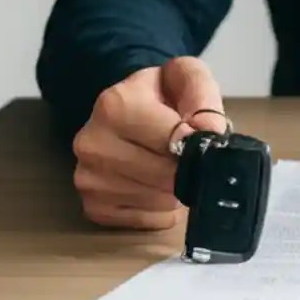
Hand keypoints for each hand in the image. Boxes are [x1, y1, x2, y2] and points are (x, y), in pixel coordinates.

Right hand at [71, 56, 228, 229]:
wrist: (127, 109)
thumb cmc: (161, 95)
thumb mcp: (185, 78)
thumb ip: (203, 96)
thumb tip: (210, 133)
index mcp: (115, 105)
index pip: (173, 140)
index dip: (199, 144)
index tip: (206, 140)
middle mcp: (93, 143)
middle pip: (167, 175)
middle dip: (189, 169)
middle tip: (190, 155)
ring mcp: (88, 179)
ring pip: (160, 201)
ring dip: (178, 190)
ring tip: (172, 166)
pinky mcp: (94, 207)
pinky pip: (148, 221)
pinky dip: (163, 209)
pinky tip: (158, 186)